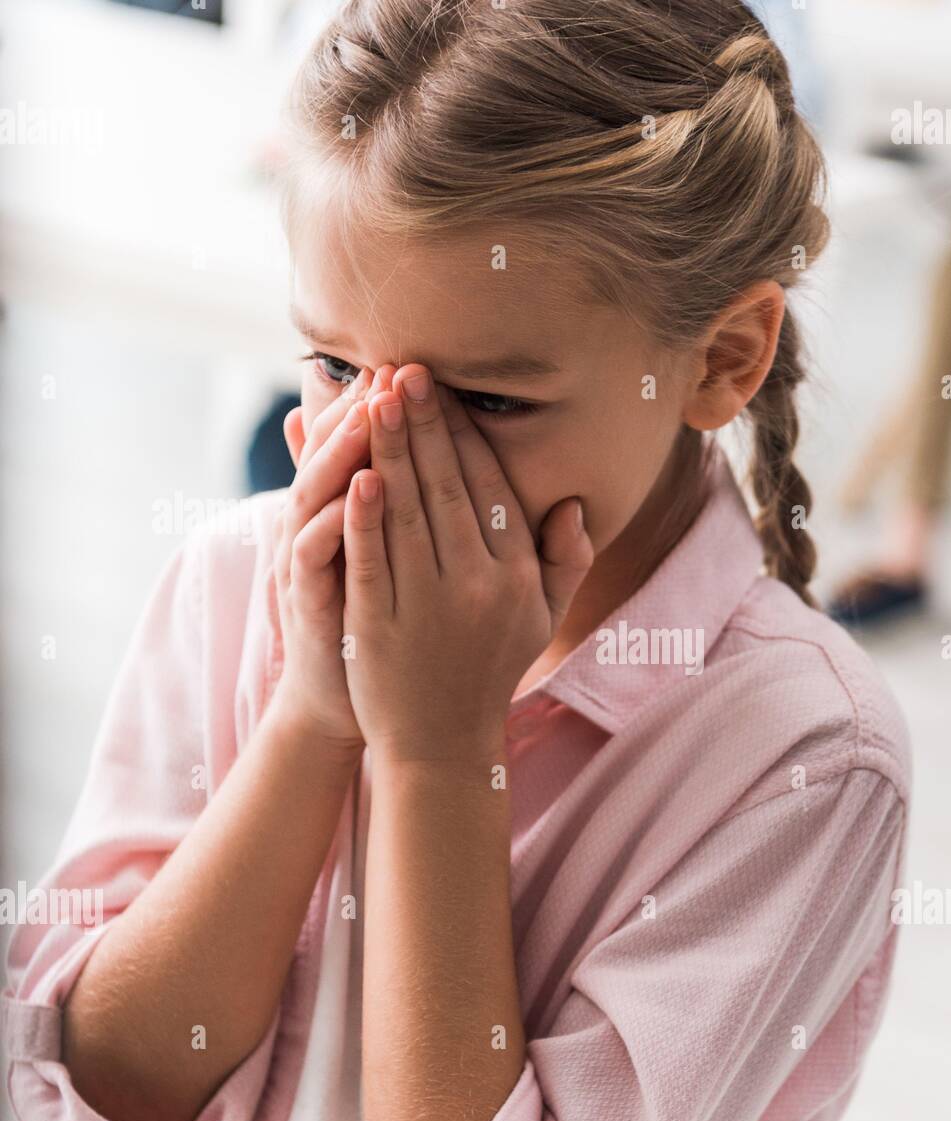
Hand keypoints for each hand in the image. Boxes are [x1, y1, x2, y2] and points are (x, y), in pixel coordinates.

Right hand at [267, 367, 381, 755]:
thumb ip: (410, 512)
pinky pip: (315, 551)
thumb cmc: (382, 630)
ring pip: (317, 490)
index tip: (419, 369)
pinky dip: (335, 519)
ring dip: (344, 449)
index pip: (361, 445)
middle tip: (395, 369)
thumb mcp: (396, 564)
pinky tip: (359, 490)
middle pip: (336, 456)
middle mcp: (321, 528)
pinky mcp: (308, 600)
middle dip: (367, 411)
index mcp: (347, 514)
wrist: (347, 705)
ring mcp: (309, 563)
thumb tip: (426, 460)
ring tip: (373, 411)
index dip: (387, 408)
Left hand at [338, 363, 593, 768]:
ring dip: (389, 450)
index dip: (463, 435)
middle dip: (423, 423)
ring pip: (407, 513)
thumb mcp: (544, 620)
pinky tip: (357, 473)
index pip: (489, 488)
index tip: (443, 390)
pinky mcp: (380, 628)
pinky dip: (363, 517)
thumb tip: (571, 503)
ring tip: (374, 396)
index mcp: (518, 575)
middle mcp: (479, 585)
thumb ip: (566, 561)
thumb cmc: (491, 670)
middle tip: (404, 367)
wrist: (442, 743)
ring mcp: (428, 606)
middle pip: (447, 487)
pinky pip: (372, 562)